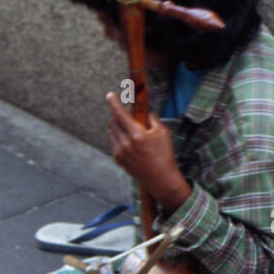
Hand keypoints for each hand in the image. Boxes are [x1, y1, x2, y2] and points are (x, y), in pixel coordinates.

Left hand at [105, 92, 190, 210]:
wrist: (161, 179)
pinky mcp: (118, 159)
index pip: (120, 114)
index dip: (113, 103)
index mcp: (137, 135)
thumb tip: (144, 111)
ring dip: (118, 126)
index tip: (110, 95)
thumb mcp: (163, 133)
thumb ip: (152, 119)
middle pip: (114, 122)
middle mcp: (125, 144)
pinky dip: (119, 138)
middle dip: (119, 115)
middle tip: (129, 116)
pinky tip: (131, 143)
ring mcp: (120, 152)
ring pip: (112, 132)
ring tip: (132, 132)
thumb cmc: (164, 154)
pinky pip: (114, 142)